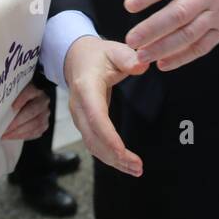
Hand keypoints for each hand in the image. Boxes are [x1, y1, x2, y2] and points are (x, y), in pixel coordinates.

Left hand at [1, 83, 48, 140]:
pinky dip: (23, 136)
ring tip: (6, 135)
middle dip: (17, 121)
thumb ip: (7, 99)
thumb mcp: (13, 95)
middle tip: (5, 128)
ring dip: (19, 131)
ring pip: (36, 123)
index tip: (12, 107)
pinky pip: (36, 132)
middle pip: (32, 110)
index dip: (21, 99)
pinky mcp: (44, 125)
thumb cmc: (16, 99)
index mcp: (35, 90)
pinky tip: (12, 136)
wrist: (27, 104)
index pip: (29, 92)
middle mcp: (42, 101)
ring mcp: (45, 113)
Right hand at [63, 36, 147, 176]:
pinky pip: (94, 144)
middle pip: (93, 137)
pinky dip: (109, 156)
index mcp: (86, 88)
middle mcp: (79, 106)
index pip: (96, 116)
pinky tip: (125, 163)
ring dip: (113, 160)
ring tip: (136, 169)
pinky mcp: (84, 124)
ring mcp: (79, 117)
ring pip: (93, 145)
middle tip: (138, 167)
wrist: (76, 58)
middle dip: (114, 155)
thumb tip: (142, 66)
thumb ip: (127, 57)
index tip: (122, 151)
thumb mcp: (114, 49)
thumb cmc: (97, 55)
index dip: (108, 136)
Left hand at [120, 0, 218, 70]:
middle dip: (154, 28)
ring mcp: (218, 14)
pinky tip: (163, 64)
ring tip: (142, 55)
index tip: (129, 5)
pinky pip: (202, 47)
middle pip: (179, 13)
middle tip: (131, 39)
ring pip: (189, 34)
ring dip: (164, 47)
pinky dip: (182, 57)